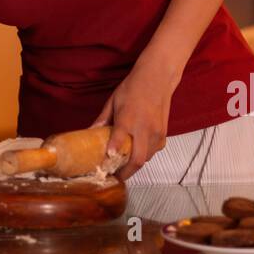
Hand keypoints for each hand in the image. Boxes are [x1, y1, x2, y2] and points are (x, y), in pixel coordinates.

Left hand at [90, 65, 174, 180]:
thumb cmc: (133, 88)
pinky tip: (136, 153)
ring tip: (123, 166)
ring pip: (146, 158)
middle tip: (115, 176)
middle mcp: (144, 127)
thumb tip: (89, 132)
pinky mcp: (164, 134)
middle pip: (138, 159)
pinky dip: (145, 155)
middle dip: (126, 172)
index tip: (107, 159)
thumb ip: (102, 119)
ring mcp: (156, 132)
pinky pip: (154, 151)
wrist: (157, 78)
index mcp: (128, 118)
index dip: (113, 151)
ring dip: (135, 165)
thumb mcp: (113, 101)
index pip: (120, 138)